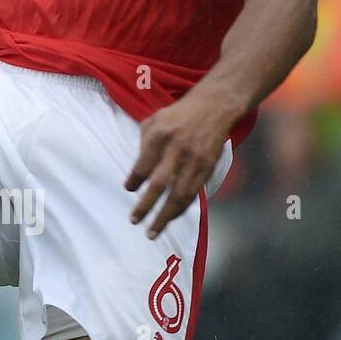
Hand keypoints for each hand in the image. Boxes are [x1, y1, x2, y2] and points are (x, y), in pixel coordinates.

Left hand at [124, 93, 231, 238]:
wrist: (213, 108)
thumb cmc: (177, 116)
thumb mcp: (153, 121)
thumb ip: (143, 145)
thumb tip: (136, 174)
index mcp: (159, 137)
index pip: (143, 166)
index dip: (134, 180)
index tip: (128, 189)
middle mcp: (177, 151)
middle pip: (159, 185)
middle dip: (145, 206)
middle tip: (134, 220)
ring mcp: (195, 161)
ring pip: (179, 195)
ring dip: (165, 216)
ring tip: (153, 231)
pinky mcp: (208, 168)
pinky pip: (193, 193)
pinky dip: (181, 208)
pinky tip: (171, 217)